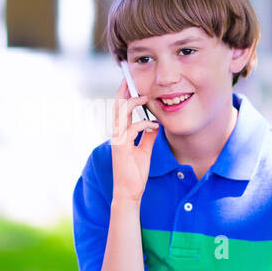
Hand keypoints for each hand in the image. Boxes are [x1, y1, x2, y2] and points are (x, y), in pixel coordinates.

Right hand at [109, 78, 159, 203]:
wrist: (129, 192)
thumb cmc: (135, 173)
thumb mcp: (144, 151)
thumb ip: (147, 137)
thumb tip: (154, 124)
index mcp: (121, 134)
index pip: (121, 111)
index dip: (124, 96)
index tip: (130, 84)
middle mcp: (117, 135)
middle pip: (117, 108)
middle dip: (123, 92)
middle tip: (130, 79)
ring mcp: (117, 141)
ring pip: (121, 115)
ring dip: (132, 103)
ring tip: (145, 97)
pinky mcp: (121, 148)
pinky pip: (131, 130)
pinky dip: (144, 124)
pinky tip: (154, 126)